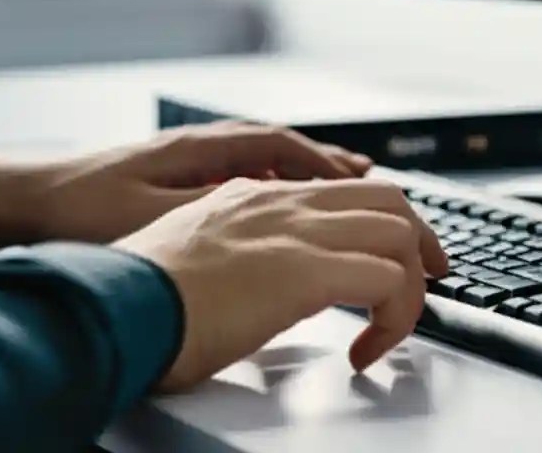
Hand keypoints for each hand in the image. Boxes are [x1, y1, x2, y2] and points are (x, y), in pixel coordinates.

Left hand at [0, 122, 373, 247]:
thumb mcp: (142, 216)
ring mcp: (190, 160)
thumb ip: (203, 209)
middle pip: (283, 147)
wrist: (17, 199)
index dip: (323, 163)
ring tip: (344, 187)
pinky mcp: (178, 178)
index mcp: (199, 148)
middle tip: (372, 181)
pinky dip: (278, 184)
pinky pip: (246, 173)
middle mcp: (201, 145)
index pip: (278, 145)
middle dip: (330, 165)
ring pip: (267, 160)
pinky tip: (286, 202)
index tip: (359, 181)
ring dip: (308, 173)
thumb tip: (258, 208)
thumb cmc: (74, 209)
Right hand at [112, 177, 449, 390]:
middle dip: (420, 238)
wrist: (110, 305)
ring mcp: (295, 231)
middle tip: (431, 278)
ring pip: (399, 232)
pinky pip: (388, 282)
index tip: (395, 252)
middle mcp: (280, 202)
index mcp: (252, 195)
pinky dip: (395, 318)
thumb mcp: (191, 255)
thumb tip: (259, 282)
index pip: (341, 189)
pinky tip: (364, 352)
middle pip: (387, 195)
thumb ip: (232, 253)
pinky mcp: (304, 270)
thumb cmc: (134, 296)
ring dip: (410, 284)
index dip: (379, 220)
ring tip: (396, 324)